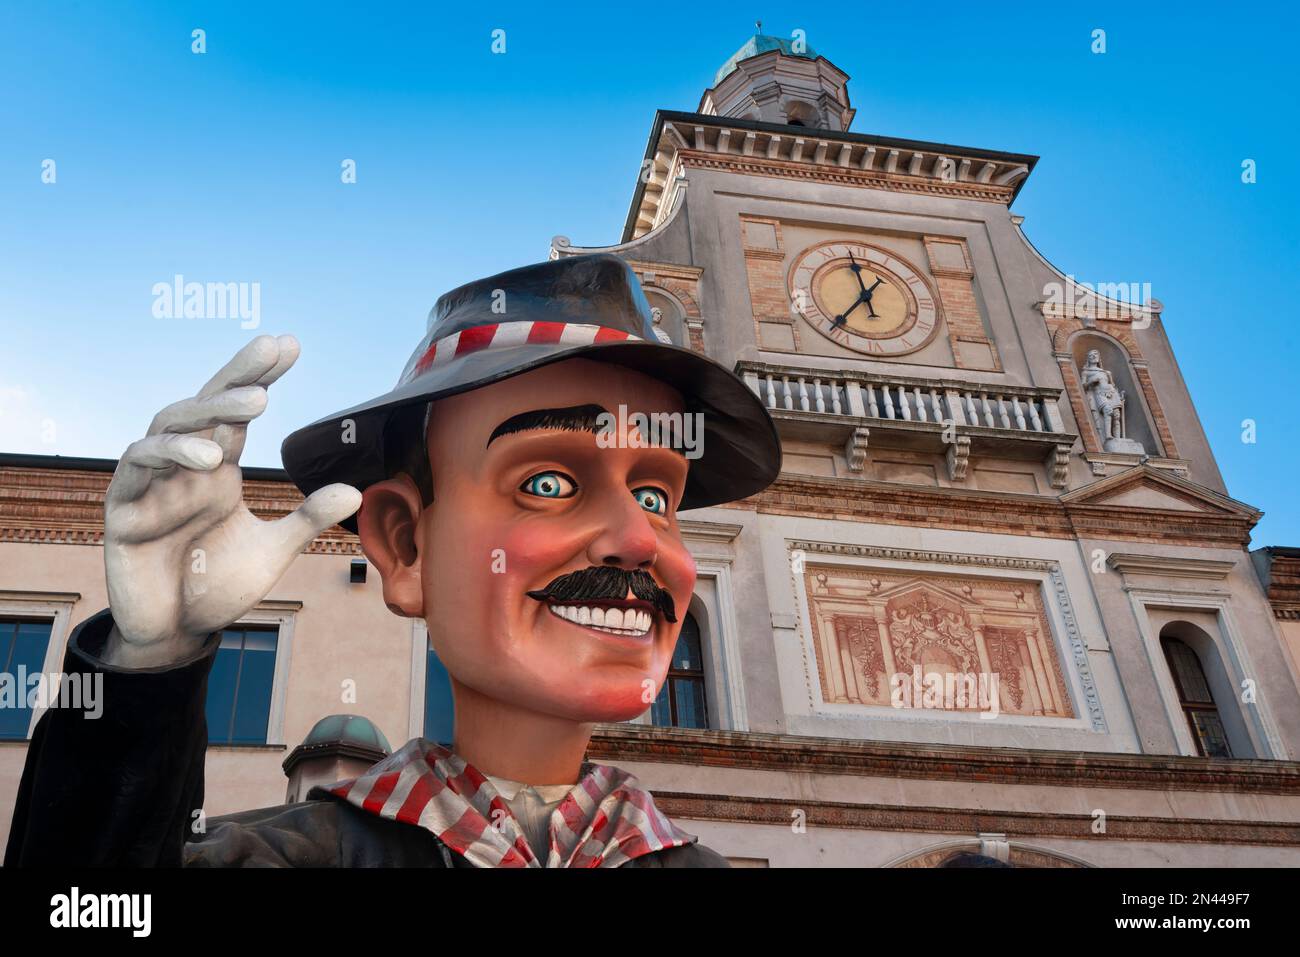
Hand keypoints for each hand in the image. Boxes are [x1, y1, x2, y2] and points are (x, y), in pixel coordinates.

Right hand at [102, 335, 361, 667]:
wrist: (174, 632)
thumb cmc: (215, 585)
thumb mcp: (273, 551)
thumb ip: (308, 520)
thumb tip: (356, 491)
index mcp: (219, 469)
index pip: (238, 412)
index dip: (258, 375)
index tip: (289, 344)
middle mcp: (184, 467)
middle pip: (205, 404)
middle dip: (238, 374)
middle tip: (272, 350)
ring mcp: (152, 484)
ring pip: (168, 426)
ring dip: (209, 411)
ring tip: (254, 404)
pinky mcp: (124, 509)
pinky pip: (136, 468)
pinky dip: (166, 454)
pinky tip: (204, 454)